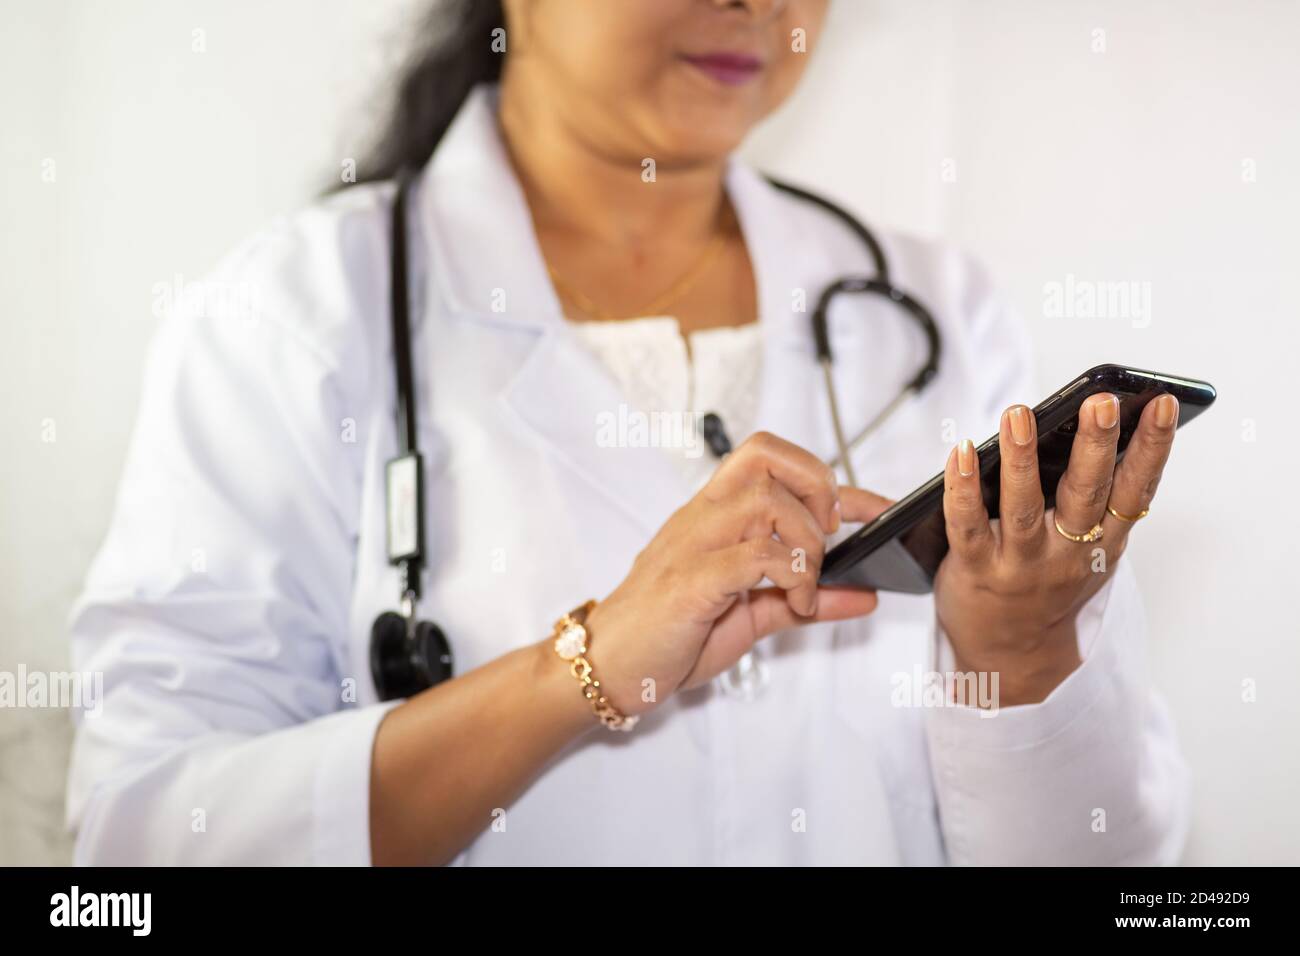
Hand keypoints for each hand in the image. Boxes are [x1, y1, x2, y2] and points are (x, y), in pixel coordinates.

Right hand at [587, 432, 890, 715]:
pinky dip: (789, 576)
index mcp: (715, 516)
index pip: (778, 467)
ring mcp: (693, 545)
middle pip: (766, 456)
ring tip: (807, 586)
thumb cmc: (670, 635)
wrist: (608, 667)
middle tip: (828, 538)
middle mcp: (703, 517)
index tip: (879, 510)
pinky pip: (752, 555)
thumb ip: (805, 600)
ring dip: (805, 542)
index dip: (837, 483)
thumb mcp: (752, 616)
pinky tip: (794, 605)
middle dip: (816, 487)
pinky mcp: (689, 581)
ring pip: (764, 500)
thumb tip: (866, 593)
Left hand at [934, 392, 1179, 704]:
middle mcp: (1068, 553)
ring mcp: (1021, 564)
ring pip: (1024, 507)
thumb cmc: (1050, 585)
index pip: (1136, 489)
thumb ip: (1096, 499)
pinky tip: (963, 451)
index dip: (1153, 448)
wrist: (1012, 655)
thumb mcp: (1091, 551)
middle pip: (1085, 494)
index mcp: (1104, 542)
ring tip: (1020, 413)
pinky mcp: (976, 570)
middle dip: (1096, 445)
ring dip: (1022, 458)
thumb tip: (1101, 425)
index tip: (1162, 404)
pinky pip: (968, 525)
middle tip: (1101, 401)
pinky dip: (963, 487)